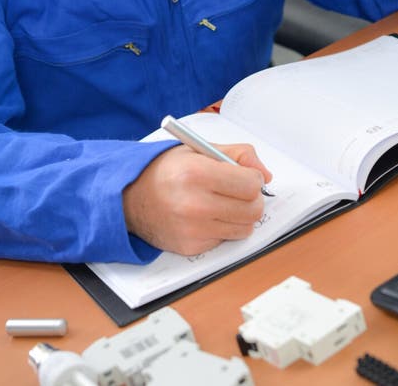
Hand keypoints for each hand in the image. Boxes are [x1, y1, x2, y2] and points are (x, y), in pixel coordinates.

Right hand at [123, 143, 271, 255]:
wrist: (131, 198)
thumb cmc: (166, 171)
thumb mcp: (199, 150)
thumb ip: (237, 154)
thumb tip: (265, 174)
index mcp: (197, 173)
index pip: (250, 184)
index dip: (253, 179)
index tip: (247, 177)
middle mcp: (195, 203)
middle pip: (253, 210)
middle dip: (252, 199)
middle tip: (239, 192)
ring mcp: (193, 229)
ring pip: (244, 228)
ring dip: (239, 216)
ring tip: (221, 203)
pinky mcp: (191, 248)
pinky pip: (225, 240)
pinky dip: (222, 229)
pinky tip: (205, 217)